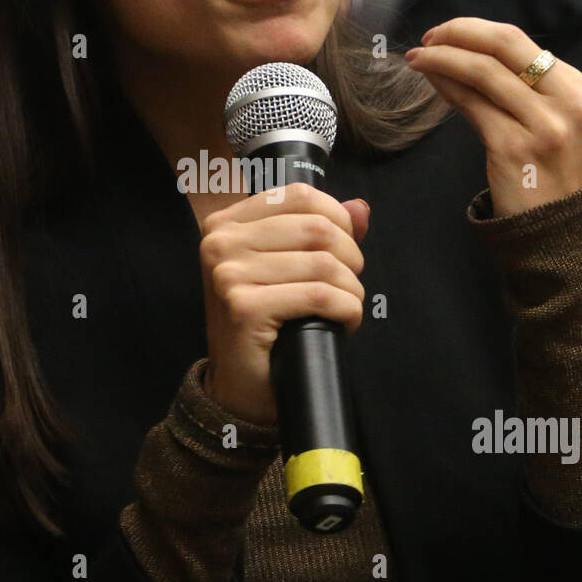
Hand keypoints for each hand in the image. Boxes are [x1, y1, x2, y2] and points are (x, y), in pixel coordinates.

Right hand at [199, 182, 369, 425]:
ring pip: (323, 264)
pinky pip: (318, 296)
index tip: (345, 249)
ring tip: (346, 307)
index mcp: (226, 223)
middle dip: (350, 258)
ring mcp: (228, 274)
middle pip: (316, 228)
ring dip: (351, 290)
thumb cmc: (266, 324)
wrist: (239, 385)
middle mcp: (220, 242)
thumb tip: (360, 208)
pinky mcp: (244, 308)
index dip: (337, 218)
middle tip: (349, 286)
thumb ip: (322, 232)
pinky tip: (344, 323)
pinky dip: (345, 310)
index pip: (298, 195)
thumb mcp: (288, 268)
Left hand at [405, 18, 581, 217]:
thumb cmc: (547, 171)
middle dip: (458, 33)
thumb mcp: (549, 120)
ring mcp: (543, 125)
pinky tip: (429, 81)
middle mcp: (569, 102)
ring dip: (442, 57)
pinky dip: (445, 86)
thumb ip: (520, 85)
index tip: (446, 33)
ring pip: (482, 71)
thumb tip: (461, 48)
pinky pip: (470, 103)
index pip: (520, 41)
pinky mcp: (513, 147)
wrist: (556, 230)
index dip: (476, 30)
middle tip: (427, 37)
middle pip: (504, 44)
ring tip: (417, 57)